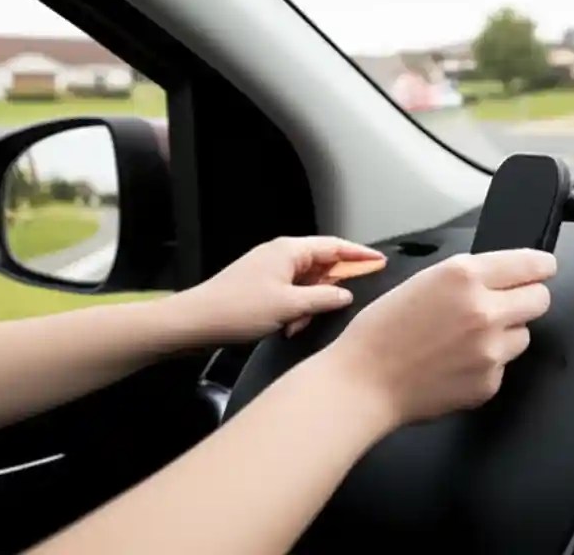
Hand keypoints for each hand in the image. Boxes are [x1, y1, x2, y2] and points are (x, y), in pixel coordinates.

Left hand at [174, 236, 384, 343]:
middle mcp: (280, 255)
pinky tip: (288, 327)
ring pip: (307, 283)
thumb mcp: (290, 306)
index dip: (360, 255)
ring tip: (300, 324)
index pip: (335, 246)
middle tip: (344, 304)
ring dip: (311, 304)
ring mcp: (269, 270)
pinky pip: (291, 294)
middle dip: (331, 288)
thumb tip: (345, 294)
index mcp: (289, 251)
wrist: (194, 322)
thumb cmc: (237, 310)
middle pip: (322, 264)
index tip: (380, 261)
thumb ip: (324, 298)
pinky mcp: (260, 287)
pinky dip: (296, 309)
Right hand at [318, 249, 556, 428]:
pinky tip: (456, 364)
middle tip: (505, 305)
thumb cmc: (381, 332)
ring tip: (467, 340)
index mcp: (465, 276)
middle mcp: (485, 310)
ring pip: (524, 335)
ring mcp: (491, 350)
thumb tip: (503, 277)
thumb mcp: (423, 281)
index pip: (531, 263)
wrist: (363, 383)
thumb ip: (468, 277)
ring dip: (506, 334)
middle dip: (527, 299)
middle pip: (540, 299)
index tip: (544, 268)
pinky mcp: (489, 382)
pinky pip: (503, 365)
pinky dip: (487, 364)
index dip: (540, 266)